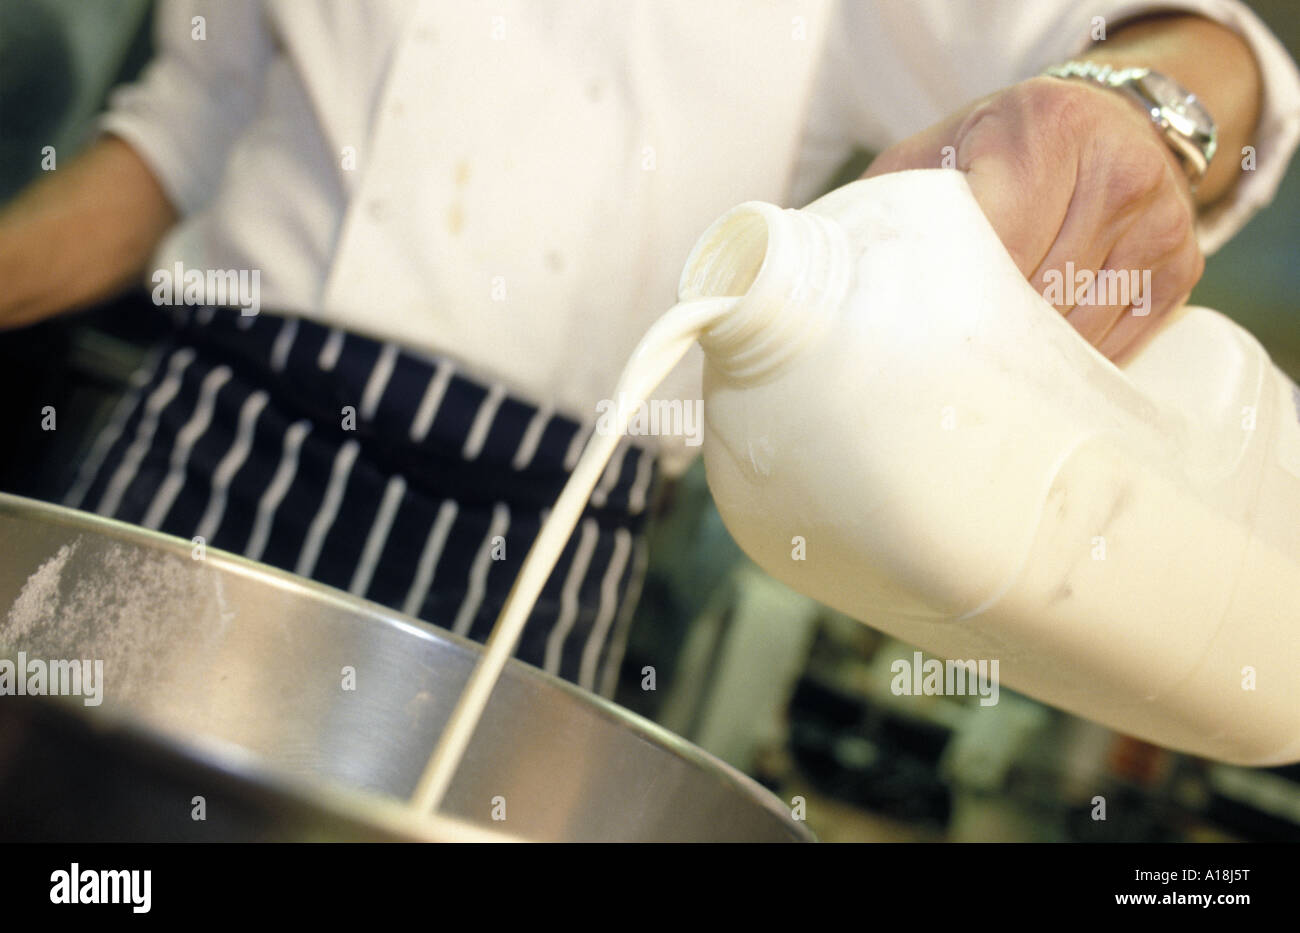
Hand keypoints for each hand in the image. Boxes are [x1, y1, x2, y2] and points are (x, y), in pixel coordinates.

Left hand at [863, 75, 1202, 362]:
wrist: (1098, 124)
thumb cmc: (994, 152)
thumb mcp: (933, 157)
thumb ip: (885, 209)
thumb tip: (822, 283)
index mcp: (1045, 129)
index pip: (999, 245)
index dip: (957, 301)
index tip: (921, 335)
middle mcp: (1117, 166)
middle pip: (1041, 296)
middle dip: (986, 338)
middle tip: (943, 367)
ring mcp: (1160, 219)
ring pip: (1079, 331)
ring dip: (1026, 362)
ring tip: (983, 372)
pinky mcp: (1182, 267)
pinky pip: (1119, 345)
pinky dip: (1070, 367)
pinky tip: (1034, 369)